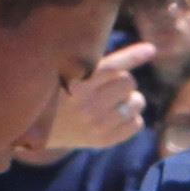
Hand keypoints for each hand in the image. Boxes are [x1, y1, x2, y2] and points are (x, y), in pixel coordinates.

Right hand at [34, 41, 149, 158]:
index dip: (134, 56)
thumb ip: (95, 61)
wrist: (38, 131)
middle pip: (128, 82)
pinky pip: (137, 124)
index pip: (112, 68)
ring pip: (137, 101)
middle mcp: (87, 105)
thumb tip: (144, 49)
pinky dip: (132, 117)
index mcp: (76, 84)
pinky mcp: (104, 141)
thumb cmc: (58, 93)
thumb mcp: (67, 72)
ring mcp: (96, 125)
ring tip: (115, 101)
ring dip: (132, 98)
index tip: (151, 49)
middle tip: (111, 85)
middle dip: (125, 80)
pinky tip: (116, 116)